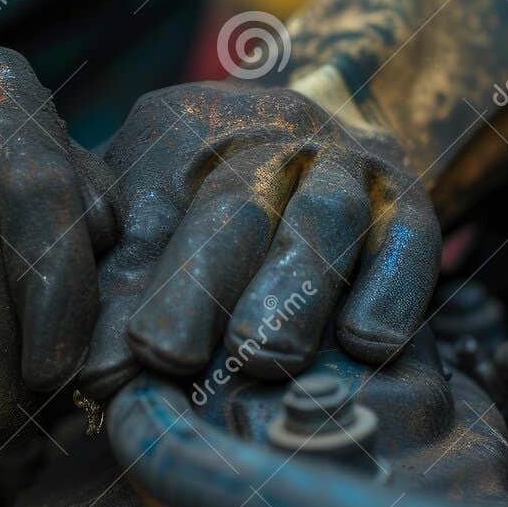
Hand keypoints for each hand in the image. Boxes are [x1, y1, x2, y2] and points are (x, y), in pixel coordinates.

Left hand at [78, 81, 439, 401]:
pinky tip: (369, 346)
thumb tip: (99, 376)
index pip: (150, 205)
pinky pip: (408, 239)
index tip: (120, 359)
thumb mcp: (146, 231)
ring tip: (265, 359)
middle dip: (200, 284)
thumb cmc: (201, 213)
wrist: (316, 146)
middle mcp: (268, 132)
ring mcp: (343, 160)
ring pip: (323, 216)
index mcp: (182, 130)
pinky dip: (391, 291)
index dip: (136, 283)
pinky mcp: (406, 197)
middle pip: (234, 204)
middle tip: (173, 356)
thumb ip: (118, 292)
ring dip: (294, 291)